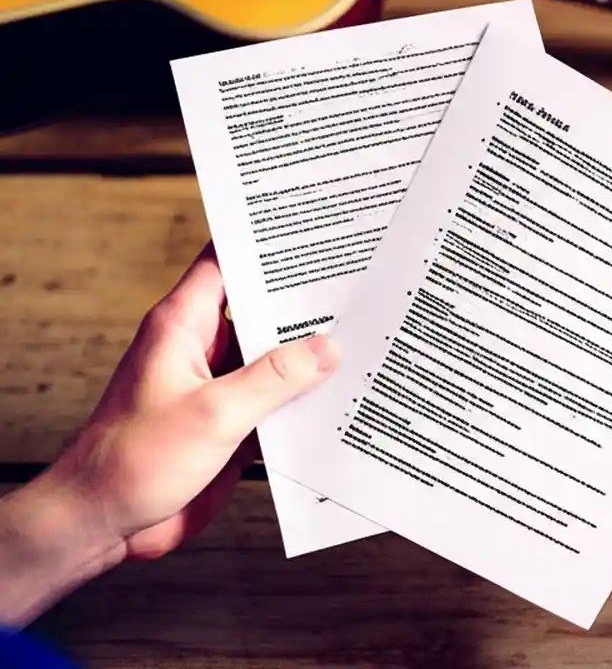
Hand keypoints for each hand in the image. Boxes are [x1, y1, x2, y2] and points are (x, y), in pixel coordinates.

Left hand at [0, 244, 338, 623]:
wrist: (103, 523)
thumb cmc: (132, 462)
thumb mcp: (213, 413)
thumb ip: (274, 379)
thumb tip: (326, 349)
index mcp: (183, 327)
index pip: (227, 266)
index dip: (265, 246)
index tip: (311, 232)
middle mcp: (200, 350)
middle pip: (260, 313)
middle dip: (306, 306)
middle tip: (360, 290)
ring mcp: (215, 389)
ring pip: (272, 362)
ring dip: (309, 361)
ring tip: (364, 343)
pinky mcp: (228, 425)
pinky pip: (273, 404)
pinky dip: (302, 403)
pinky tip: (340, 401)